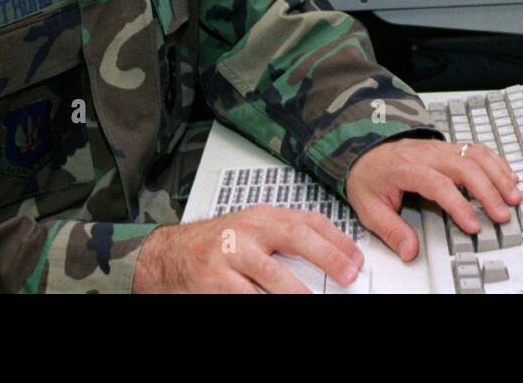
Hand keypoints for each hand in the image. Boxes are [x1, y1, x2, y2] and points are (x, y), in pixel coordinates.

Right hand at [131, 205, 364, 292]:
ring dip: (298, 290)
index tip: (355, 258)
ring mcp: (229, 254)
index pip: (307, 220)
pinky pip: (244, 296)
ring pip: (271, 273)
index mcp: (261, 217)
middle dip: (326, 255)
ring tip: (314, 300)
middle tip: (347, 274)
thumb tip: (328, 256)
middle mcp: (247, 230)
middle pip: (294, 237)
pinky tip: (276, 306)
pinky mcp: (213, 280)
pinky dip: (262, 302)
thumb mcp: (250, 231)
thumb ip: (281, 238)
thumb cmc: (213, 245)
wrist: (167, 256)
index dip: (336, 238)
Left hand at [345, 139, 521, 261]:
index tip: (473, 226)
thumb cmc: (370, 177)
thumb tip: (409, 250)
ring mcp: (440, 148)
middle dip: (487, 191)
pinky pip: (477, 149)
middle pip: (464, 166)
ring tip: (513, 196)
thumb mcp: (368, 206)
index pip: (437, 184)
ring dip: (498, 174)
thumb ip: (390, 229)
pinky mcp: (449, 148)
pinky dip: (496, 162)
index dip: (458, 205)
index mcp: (405, 168)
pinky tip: (509, 177)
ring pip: (475, 154)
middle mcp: (427, 154)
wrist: (366, 150)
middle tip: (502, 214)